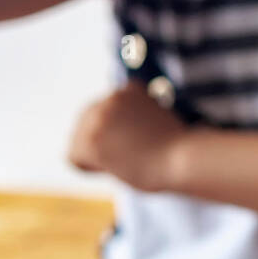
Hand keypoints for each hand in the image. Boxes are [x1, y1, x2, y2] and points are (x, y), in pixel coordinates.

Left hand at [67, 83, 185, 191]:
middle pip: (86, 122)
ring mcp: (99, 118)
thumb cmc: (177, 147)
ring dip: (94, 154)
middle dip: (101, 140)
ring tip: (122, 162)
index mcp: (128, 89)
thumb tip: (114, 130)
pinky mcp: (92, 140)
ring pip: (78, 139)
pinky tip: (111, 169)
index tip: (135, 144)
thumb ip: (133, 117)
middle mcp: (109, 98)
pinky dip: (87, 168)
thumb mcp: (155, 119)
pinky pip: (73, 157)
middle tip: (127, 156)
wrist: (184, 159)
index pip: (104, 110)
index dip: (115, 131)